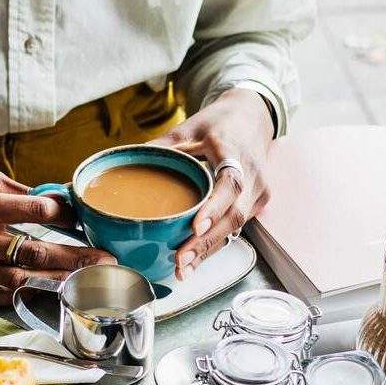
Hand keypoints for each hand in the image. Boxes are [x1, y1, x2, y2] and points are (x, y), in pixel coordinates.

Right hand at [0, 163, 113, 304]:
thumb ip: (22, 194)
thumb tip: (63, 201)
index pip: (31, 212)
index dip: (63, 216)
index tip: (86, 220)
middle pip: (32, 251)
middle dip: (74, 258)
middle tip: (106, 262)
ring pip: (18, 280)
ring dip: (56, 282)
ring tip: (86, 284)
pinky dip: (25, 295)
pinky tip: (49, 293)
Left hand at [154, 88, 273, 279]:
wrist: (252, 117)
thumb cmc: (219, 122)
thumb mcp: (189, 128)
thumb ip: (162, 147)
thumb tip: (126, 163)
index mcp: (236, 153)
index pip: (231, 184)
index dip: (214, 208)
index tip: (195, 228)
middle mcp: (254, 177)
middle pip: (234, 215)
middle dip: (207, 242)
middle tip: (180, 260)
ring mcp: (259, 192)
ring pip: (236, 227)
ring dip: (209, 249)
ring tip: (184, 268)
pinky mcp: (257, 203)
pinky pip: (236, 227)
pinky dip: (215, 243)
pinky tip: (195, 260)